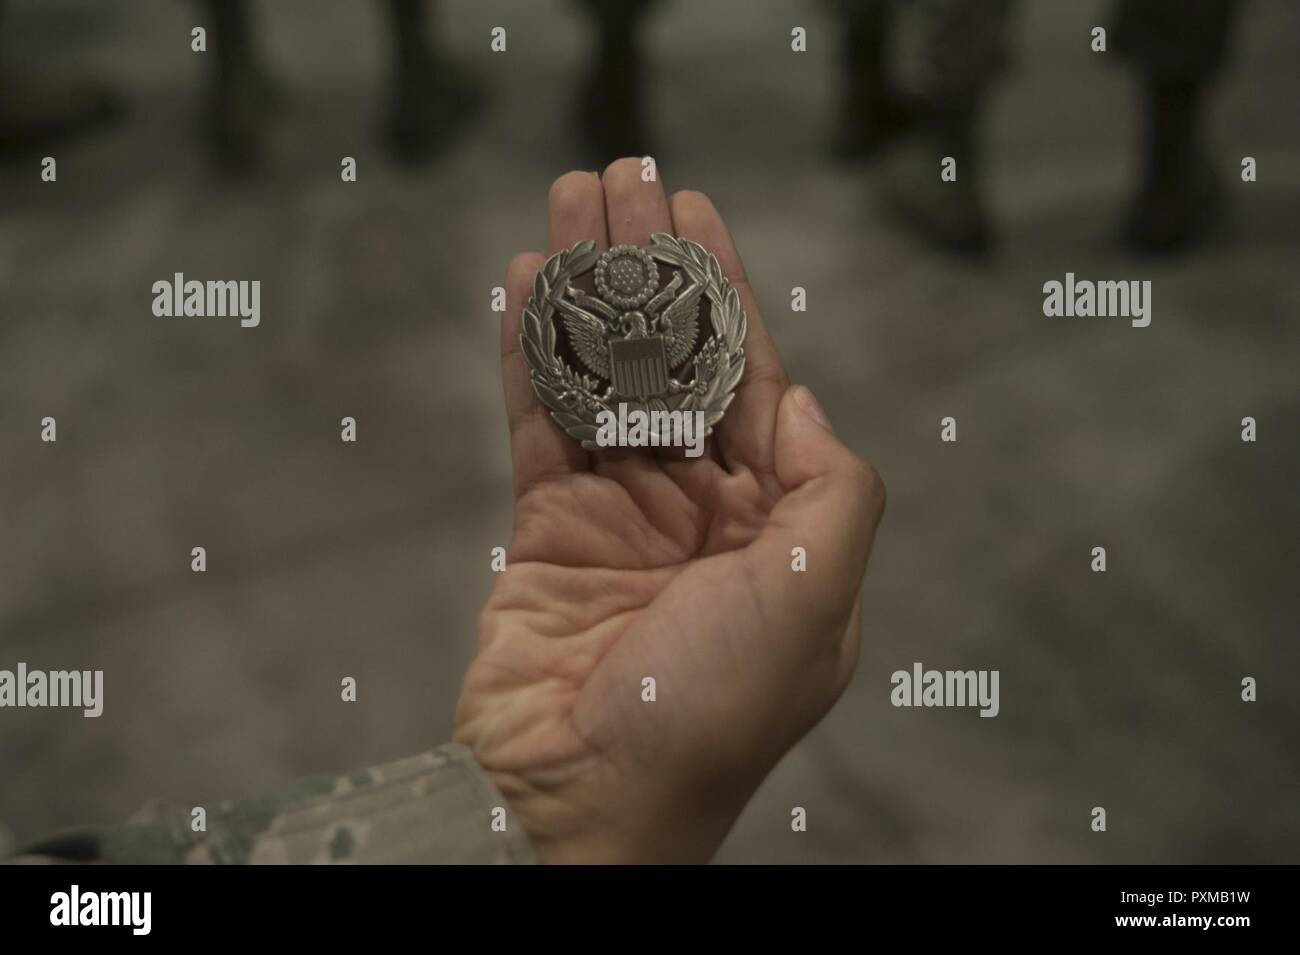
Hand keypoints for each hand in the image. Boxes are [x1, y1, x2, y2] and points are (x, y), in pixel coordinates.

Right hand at [453, 159, 885, 862]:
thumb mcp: (815, 599)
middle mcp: (704, 515)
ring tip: (570, 204)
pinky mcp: (548, 532)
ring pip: (607, 378)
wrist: (582, 799)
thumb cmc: (713, 710)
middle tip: (624, 180)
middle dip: (653, 271)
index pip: (757, 384)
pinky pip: (542, 423)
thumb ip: (835, 490)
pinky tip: (528, 284)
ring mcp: (622, 519)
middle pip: (678, 363)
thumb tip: (805, 399)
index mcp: (779, 529)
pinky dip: (533, 354)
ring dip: (590, 291)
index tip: (696, 215)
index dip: (729, 293)